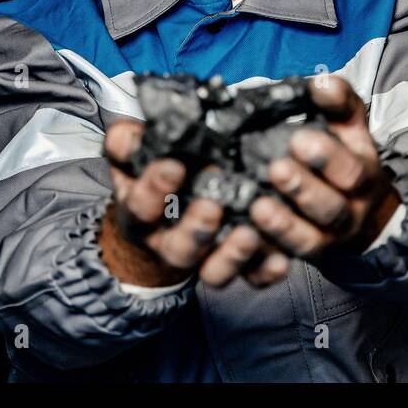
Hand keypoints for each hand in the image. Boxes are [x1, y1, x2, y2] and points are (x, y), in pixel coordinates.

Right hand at [99, 119, 290, 289]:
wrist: (161, 225)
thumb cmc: (151, 181)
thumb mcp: (132, 160)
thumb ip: (127, 143)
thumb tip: (129, 131)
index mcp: (142, 216)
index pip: (141, 207)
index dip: (153, 189)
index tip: (173, 166)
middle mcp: (169, 244)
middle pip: (179, 249)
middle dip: (196, 230)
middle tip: (212, 206)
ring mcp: (204, 259)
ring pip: (215, 271)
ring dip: (233, 255)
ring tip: (249, 233)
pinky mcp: (235, 267)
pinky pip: (251, 277)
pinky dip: (265, 270)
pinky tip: (280, 258)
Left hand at [248, 75, 400, 260]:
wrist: (363, 215)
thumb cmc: (348, 159)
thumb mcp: (351, 127)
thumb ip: (340, 101)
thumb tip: (321, 83)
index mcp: (362, 179)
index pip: (350, 171)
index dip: (327, 158)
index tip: (299, 139)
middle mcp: (348, 215)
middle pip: (330, 209)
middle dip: (303, 189)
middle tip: (276, 169)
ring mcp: (326, 241)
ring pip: (308, 242)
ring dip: (283, 226)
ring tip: (257, 207)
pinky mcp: (301, 259)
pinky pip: (283, 262)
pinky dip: (266, 255)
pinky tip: (246, 238)